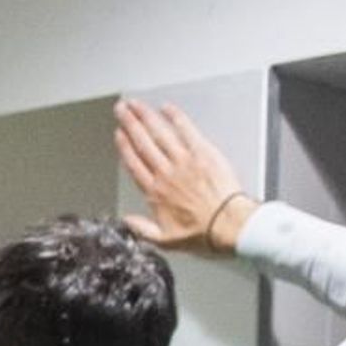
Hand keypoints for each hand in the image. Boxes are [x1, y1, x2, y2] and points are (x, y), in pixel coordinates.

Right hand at [115, 98, 255, 255]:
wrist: (227, 224)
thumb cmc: (201, 233)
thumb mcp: (165, 240)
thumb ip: (142, 229)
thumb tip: (127, 221)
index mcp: (155, 192)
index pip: (134, 163)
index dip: (124, 146)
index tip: (119, 135)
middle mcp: (166, 173)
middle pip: (142, 143)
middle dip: (130, 124)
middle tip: (121, 110)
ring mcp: (184, 160)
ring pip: (159, 133)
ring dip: (145, 116)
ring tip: (136, 104)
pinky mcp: (202, 152)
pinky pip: (186, 129)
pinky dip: (175, 117)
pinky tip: (167, 108)